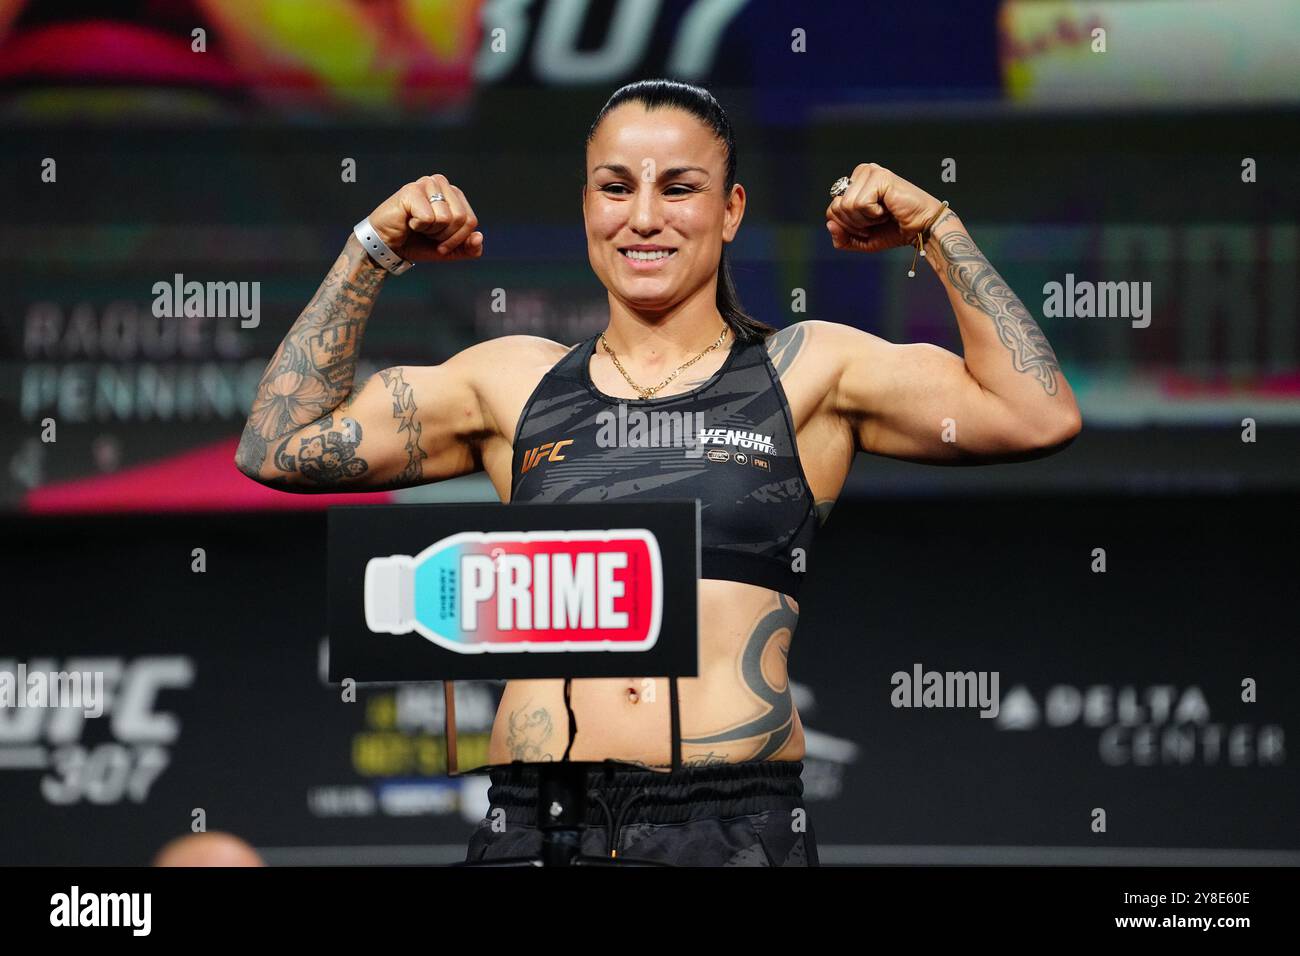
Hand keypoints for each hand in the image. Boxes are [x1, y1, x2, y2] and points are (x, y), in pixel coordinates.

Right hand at [367, 173, 482, 261]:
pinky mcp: (411, 190)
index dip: (457, 239)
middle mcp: (441, 183)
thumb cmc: (417, 242)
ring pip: (446, 218)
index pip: (471, 221)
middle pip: (462, 218)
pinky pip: (429, 218)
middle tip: (428, 235)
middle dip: (446, 237)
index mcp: (454, 194)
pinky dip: (419, 226)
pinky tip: (409, 221)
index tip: (440, 243)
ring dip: (431, 231)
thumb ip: (469, 248)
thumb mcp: (449, 250)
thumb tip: (479, 237)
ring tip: (418, 226)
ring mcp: (426, 183)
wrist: (388, 246)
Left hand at [825, 163, 943, 253]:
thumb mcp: (861, 239)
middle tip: (876, 221)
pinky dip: (873, 214)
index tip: (868, 226)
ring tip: (882, 214)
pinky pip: (860, 203)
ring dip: (865, 219)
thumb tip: (829, 224)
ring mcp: (870, 172)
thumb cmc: (894, 230)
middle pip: (836, 207)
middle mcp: (861, 173)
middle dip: (855, 224)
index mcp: (854, 184)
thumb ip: (841, 237)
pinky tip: (887, 209)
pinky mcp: (880, 176)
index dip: (847, 226)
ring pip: (846, 205)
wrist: (921, 229)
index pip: (831, 209)